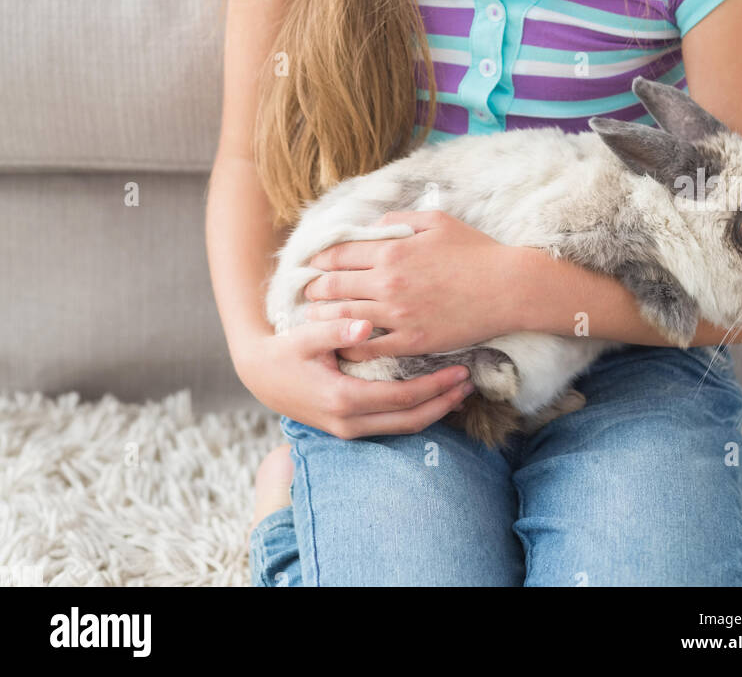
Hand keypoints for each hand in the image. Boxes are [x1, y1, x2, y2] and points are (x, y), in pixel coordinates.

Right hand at [235, 319, 475, 439]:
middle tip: (470, 383)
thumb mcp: (304, 336)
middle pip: (409, 421)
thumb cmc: (282, 351)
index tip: (459, 369)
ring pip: (402, 429)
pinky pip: (391, 425)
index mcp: (342, 399)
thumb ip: (335, 328)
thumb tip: (365, 324)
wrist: (259, 376)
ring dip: (433, 411)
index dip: (434, 386)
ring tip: (458, 390)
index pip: (401, 398)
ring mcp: (348, 430)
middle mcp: (348, 422)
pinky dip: (415, 413)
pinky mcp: (348, 428)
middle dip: (443, 403)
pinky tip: (432, 396)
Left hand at [301, 208, 521, 359]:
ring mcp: (399, 314)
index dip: (320, 259)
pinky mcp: (412, 341)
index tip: (312, 264)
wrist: (507, 287)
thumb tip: (373, 228)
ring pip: (345, 318)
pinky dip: (350, 346)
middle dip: (315, 289)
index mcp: (391, 250)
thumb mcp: (436, 221)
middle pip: (335, 287)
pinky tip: (340, 345)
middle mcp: (388, 282)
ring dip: (323, 318)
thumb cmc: (475, 250)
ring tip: (313, 319)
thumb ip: (398, 221)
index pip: (339, 254)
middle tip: (306, 293)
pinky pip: (370, 348)